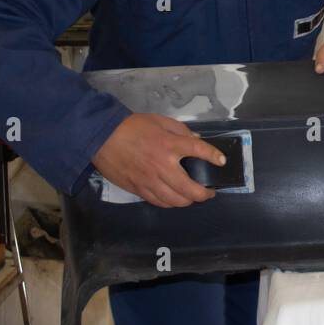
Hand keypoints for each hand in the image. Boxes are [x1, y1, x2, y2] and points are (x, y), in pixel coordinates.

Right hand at [91, 113, 224, 207]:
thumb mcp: (160, 121)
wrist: (102, 137)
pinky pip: (159, 202)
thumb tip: (196, 141)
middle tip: (209, 192)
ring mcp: (150, 181)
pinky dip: (171, 203)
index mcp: (170, 144)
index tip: (221, 162)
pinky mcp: (138, 189)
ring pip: (176, 201)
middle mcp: (163, 166)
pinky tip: (175, 199)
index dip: (214, 157)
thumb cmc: (132, 127)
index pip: (199, 151)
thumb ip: (181, 131)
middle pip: (191, 189)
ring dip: (189, 201)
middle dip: (205, 194)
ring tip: (193, 197)